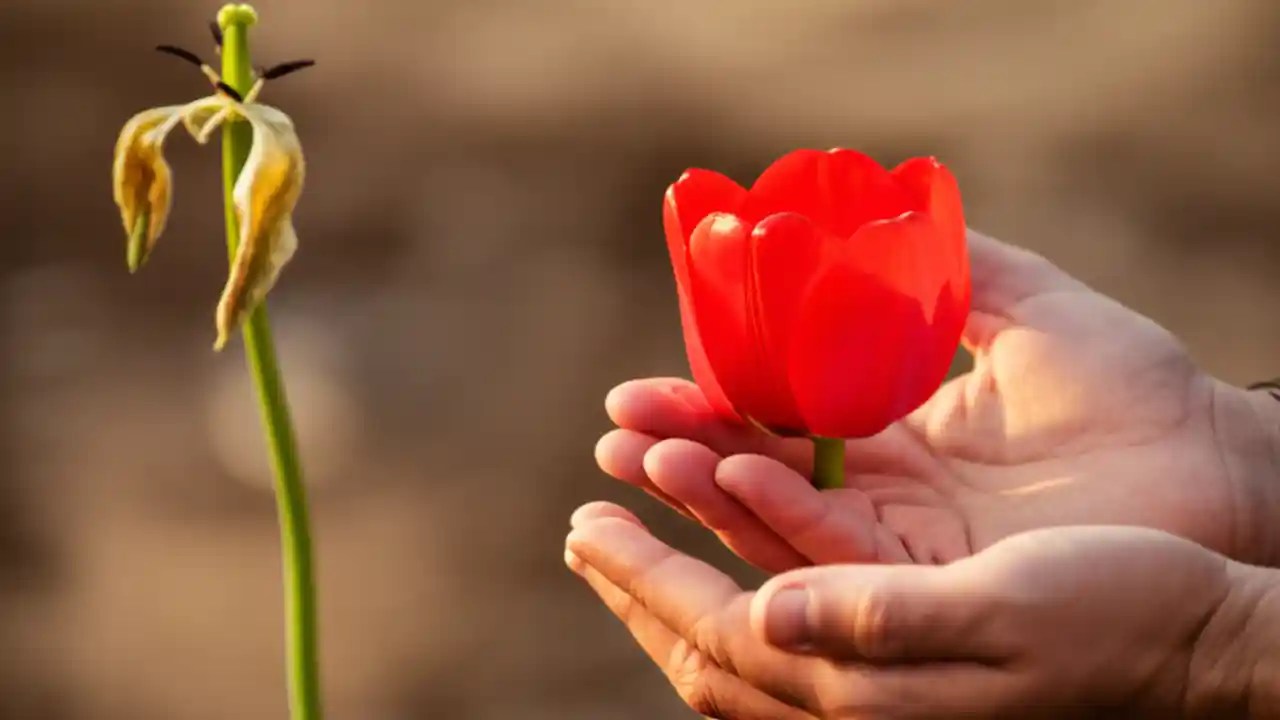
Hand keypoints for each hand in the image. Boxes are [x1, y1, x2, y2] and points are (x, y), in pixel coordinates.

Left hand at [565, 503, 1276, 718]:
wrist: (1196, 650)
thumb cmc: (1116, 614)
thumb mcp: (1004, 604)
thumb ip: (881, 616)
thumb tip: (768, 610)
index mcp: (869, 684)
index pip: (720, 629)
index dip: (647, 574)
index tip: (588, 521)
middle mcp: (859, 703)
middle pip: (710, 650)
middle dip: (639, 588)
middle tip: (584, 530)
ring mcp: (877, 699)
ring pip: (739, 653)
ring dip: (673, 593)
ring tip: (627, 544)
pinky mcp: (901, 680)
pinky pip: (787, 646)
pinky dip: (734, 599)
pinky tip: (724, 573)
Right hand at [596, 231, 1279, 569]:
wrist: (1222, 466)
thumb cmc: (1141, 391)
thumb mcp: (1030, 309)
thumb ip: (952, 271)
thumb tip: (879, 215)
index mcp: (895, 442)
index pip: (777, 431)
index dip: (710, 412)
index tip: (644, 389)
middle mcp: (887, 503)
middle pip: (760, 486)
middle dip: (682, 460)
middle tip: (614, 436)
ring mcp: (907, 552)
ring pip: (782, 528)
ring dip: (707, 491)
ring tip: (641, 456)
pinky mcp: (936, 588)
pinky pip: (839, 556)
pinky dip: (778, 519)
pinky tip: (727, 479)